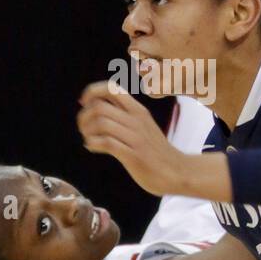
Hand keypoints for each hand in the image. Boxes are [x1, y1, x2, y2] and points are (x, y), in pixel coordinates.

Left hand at [77, 81, 183, 196]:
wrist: (177, 171)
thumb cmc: (155, 150)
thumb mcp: (142, 125)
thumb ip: (123, 115)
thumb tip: (94, 107)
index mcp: (138, 110)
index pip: (111, 88)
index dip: (92, 92)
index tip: (84, 103)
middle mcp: (136, 120)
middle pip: (100, 106)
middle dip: (83, 116)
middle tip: (84, 128)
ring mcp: (136, 137)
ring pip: (101, 123)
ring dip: (87, 131)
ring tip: (89, 139)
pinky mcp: (134, 155)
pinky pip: (107, 143)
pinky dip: (93, 144)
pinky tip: (93, 148)